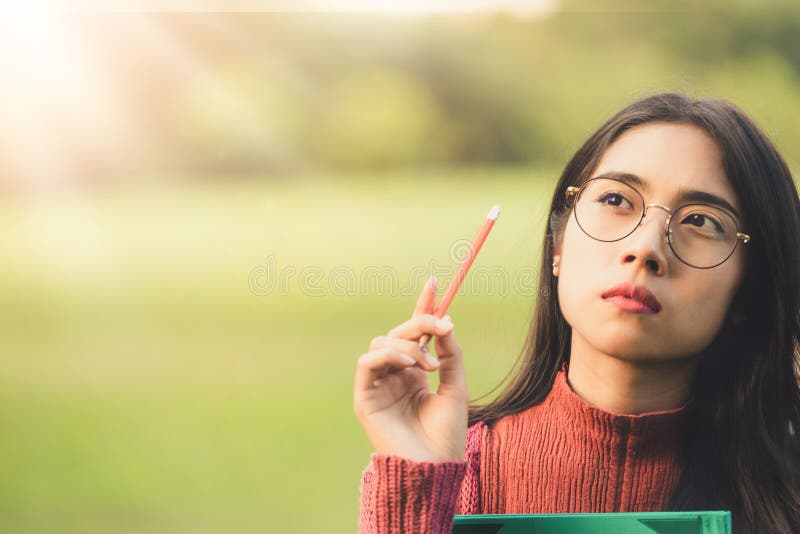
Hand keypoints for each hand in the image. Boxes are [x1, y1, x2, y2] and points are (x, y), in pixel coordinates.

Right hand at [353, 276, 468, 461]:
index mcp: (415, 373)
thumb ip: (450, 355)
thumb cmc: (446, 435)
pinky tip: (407, 365)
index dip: (423, 307)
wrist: (434, 468)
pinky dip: (387, 355)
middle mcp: (395, 375)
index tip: (434, 282)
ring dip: (408, 345)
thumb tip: (445, 322)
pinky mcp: (364, 398)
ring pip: (382, 342)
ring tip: (429, 366)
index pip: (415, 333)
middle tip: (442, 326)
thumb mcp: (456, 388)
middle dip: (421, 322)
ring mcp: (379, 385)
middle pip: (399, 332)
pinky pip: (367, 362)